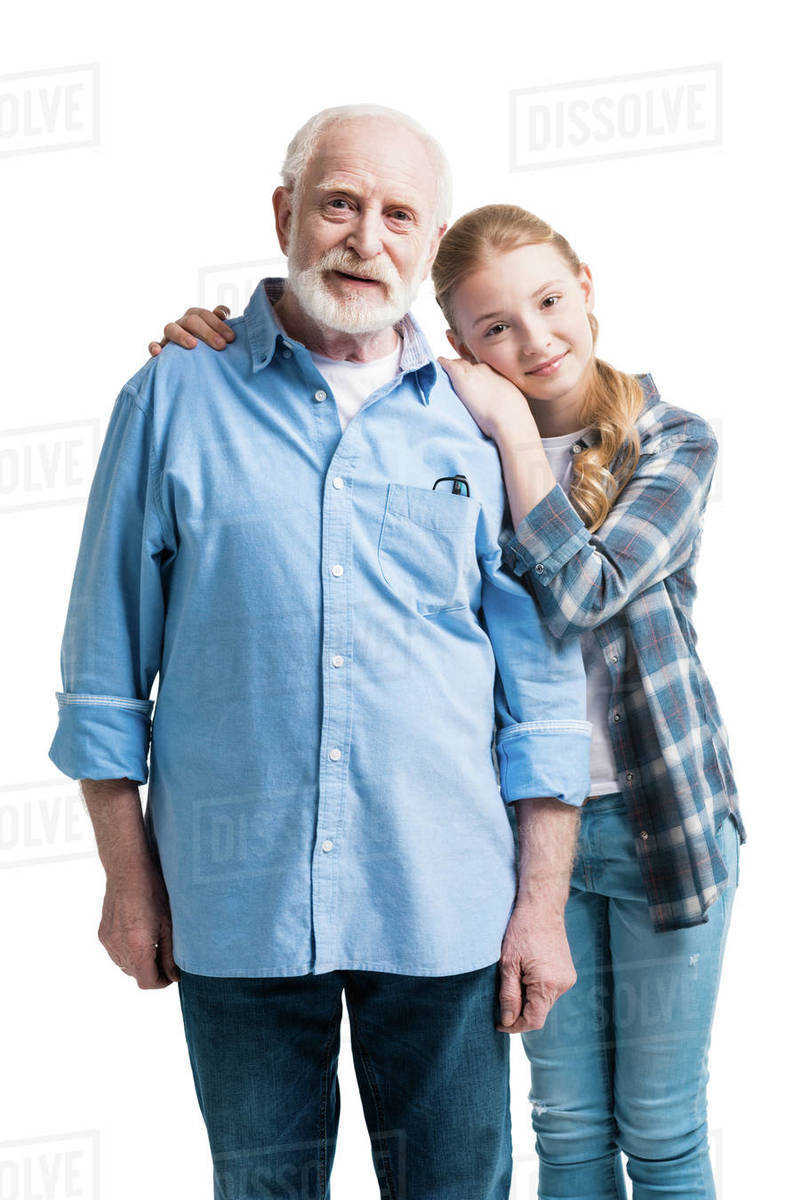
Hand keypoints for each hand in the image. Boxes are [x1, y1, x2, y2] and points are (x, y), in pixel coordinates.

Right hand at [98, 858, 179, 987]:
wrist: (128, 870)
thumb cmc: (154, 892)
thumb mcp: (169, 923)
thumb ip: (170, 954)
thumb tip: (173, 977)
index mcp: (137, 946)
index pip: (146, 982)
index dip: (161, 982)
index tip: (171, 974)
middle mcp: (119, 947)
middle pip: (136, 975)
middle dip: (152, 971)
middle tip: (166, 957)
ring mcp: (108, 941)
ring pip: (125, 966)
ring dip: (139, 962)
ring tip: (153, 943)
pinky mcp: (103, 934)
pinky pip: (116, 953)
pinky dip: (128, 952)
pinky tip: (139, 934)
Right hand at [148, 304, 235, 356]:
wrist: (193, 373)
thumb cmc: (210, 353)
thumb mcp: (219, 340)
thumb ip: (221, 327)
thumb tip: (222, 312)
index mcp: (197, 319)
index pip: (205, 314)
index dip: (219, 323)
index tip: (232, 338)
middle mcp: (183, 324)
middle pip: (192, 320)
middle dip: (207, 332)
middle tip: (221, 346)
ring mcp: (170, 336)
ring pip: (171, 328)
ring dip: (182, 335)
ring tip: (193, 345)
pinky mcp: (161, 349)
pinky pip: (153, 345)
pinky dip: (154, 347)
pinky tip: (159, 353)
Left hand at [438, 356, 534, 442]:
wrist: (509, 418)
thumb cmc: (514, 416)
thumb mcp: (513, 401)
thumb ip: (505, 399)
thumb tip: (504, 405)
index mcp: (498, 376)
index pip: (483, 370)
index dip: (476, 374)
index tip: (472, 379)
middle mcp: (485, 371)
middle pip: (470, 365)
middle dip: (463, 368)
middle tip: (457, 373)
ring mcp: (473, 374)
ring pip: (459, 364)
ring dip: (453, 366)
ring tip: (445, 368)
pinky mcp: (462, 379)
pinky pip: (449, 366)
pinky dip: (443, 363)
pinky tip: (438, 362)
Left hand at [495, 902, 576, 1032]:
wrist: (541, 907)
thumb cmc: (521, 931)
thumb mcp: (508, 964)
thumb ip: (509, 995)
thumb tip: (508, 1020)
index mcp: (547, 984)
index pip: (533, 1021)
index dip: (515, 1026)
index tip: (500, 1024)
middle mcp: (562, 984)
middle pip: (540, 1012)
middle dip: (521, 1012)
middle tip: (502, 1003)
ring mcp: (567, 978)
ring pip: (545, 1002)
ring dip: (529, 1000)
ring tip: (514, 982)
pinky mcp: (568, 971)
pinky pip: (551, 990)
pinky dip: (537, 989)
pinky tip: (526, 974)